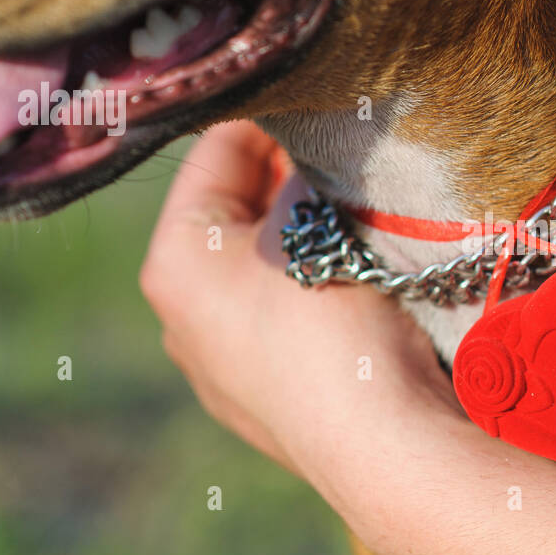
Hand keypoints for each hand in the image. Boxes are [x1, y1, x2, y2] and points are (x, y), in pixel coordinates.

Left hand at [140, 121, 456, 484]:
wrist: (383, 446)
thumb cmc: (341, 322)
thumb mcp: (321, 220)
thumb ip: (307, 166)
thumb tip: (310, 146)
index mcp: (172, 262)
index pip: (218, 150)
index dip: (277, 119)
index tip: (328, 107)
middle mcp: (178, 319)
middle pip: (234, 213)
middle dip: (289, 184)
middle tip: (350, 163)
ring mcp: (217, 371)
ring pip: (259, 271)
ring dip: (302, 241)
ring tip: (358, 225)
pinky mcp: (259, 407)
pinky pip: (278, 323)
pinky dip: (308, 295)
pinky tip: (354, 292)